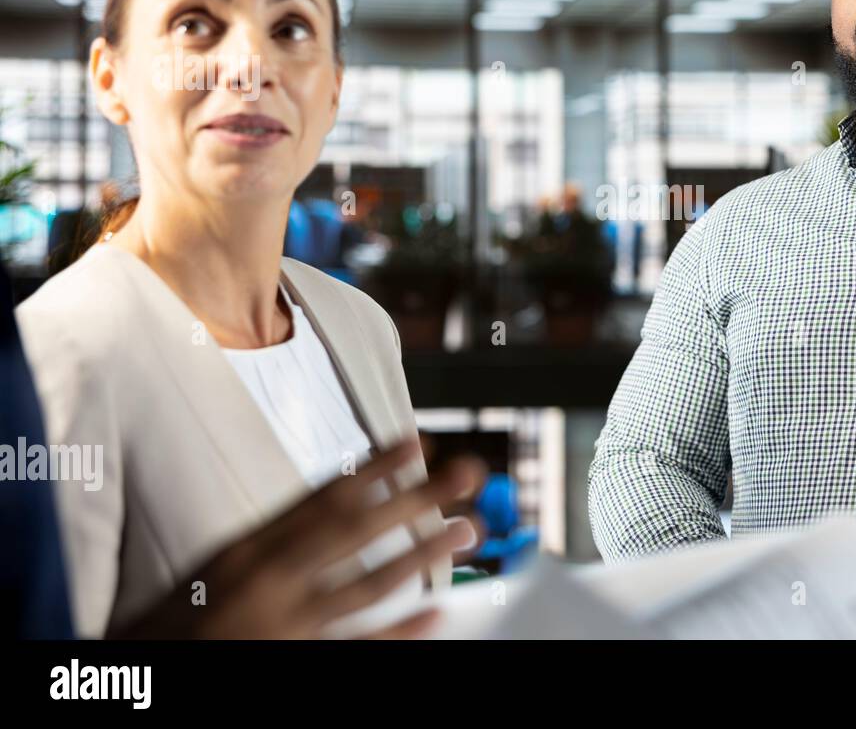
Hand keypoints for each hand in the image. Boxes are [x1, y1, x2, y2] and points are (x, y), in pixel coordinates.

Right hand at [116, 440, 485, 638]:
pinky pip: (357, 648)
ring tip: (465, 529)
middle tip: (466, 473)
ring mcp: (284, 624)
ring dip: (421, 554)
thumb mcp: (211, 570)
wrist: (135, 669)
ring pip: (367, 585)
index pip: (322, 497)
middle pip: (356, 531)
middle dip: (415, 498)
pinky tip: (438, 612)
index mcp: (247, 549)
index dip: (376, 468)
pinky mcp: (293, 663)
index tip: (419, 441)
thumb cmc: (170, 627)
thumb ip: (267, 543)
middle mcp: (268, 581)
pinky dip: (400, 633)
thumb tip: (326, 511)